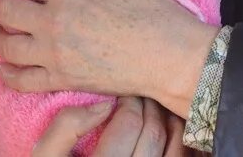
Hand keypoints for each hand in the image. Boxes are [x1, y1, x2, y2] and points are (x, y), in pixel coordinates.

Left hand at [0, 0, 218, 117]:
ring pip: (6, 46)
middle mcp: (52, 23)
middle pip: (5, 10)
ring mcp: (54, 54)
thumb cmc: (149, 7)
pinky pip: (21, 80)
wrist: (168, 53)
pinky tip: (5, 67)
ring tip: (0, 29)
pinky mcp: (61, 80)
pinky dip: (7, 74)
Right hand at [32, 97, 192, 156]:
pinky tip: (166, 136)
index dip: (128, 101)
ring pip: (176, 146)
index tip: (122, 96)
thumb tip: (103, 105)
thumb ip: (64, 129)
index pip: (129, 124)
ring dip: (169, 123)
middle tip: (140, 100)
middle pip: (154, 132)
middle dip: (149, 108)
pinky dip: (179, 143)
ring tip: (154, 115)